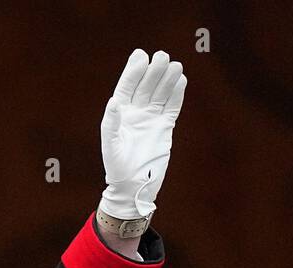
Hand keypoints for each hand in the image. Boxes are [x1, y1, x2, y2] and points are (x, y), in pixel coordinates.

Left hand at [99, 49, 186, 220]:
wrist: (133, 186)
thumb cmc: (117, 167)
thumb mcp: (111, 146)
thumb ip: (111, 123)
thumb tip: (114, 102)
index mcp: (121, 113)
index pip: (127, 86)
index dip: (133, 71)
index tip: (141, 56)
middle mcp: (136, 112)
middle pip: (146, 86)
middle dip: (153, 71)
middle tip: (162, 56)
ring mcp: (151, 119)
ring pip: (160, 94)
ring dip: (167, 79)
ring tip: (175, 65)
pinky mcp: (164, 128)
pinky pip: (171, 107)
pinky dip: (176, 95)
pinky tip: (181, 81)